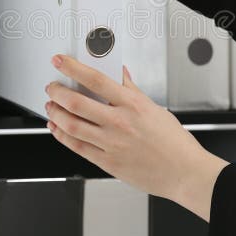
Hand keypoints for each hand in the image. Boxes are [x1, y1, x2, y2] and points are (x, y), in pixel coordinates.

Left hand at [44, 54, 228, 220]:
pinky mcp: (107, 162)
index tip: (61, 61)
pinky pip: (77, 147)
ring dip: (55, 113)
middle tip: (52, 87)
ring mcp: (111, 144)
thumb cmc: (175, 144)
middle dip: (57, 92)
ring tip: (51, 106)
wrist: (185, 173)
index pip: (96, 80)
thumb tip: (120, 75)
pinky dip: (62, 136)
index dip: (74, 68)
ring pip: (72, 125)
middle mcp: (119, 123)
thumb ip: (132, 91)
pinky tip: (57, 128)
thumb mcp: (154, 109)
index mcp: (132, 105)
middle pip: (77, 103)